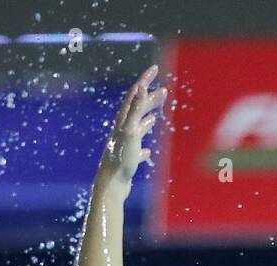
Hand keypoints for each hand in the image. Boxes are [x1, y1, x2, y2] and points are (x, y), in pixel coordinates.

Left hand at [98, 64, 166, 184]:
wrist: (111, 184)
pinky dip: (144, 147)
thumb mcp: (130, 131)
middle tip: (164, 92)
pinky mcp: (126, 159)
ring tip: (156, 116)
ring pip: (137, 128)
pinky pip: (136, 150)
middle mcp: (122, 130)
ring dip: (147, 119)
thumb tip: (141, 86)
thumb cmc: (121, 159)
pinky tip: (148, 153)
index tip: (155, 68)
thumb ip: (136, 109)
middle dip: (150, 99)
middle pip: (137, 109)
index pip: (135, 94)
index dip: (145, 80)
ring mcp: (124, 145)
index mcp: (123, 121)